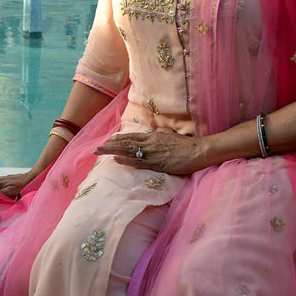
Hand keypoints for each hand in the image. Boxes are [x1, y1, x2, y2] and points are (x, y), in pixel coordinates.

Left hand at [94, 127, 208, 176]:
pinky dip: (126, 160)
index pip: (131, 136)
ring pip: (129, 151)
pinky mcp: (158, 163)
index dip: (118, 139)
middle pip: (126, 142)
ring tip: (99, 152)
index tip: (107, 141)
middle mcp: (150, 142)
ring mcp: (153, 152)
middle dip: (110, 145)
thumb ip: (162, 135)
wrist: (200, 150)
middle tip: (96, 148)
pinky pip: (139, 161)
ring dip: (112, 151)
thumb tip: (157, 132)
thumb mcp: (171, 137)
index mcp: (153, 136)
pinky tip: (116, 160)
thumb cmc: (188, 146)